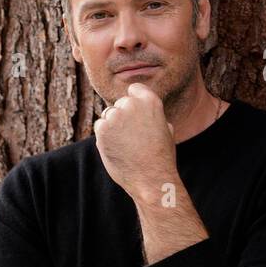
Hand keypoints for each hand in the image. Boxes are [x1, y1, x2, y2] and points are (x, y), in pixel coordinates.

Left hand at [94, 83, 177, 203]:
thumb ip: (153, 115)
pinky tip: (116, 148)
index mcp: (150, 101)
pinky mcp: (102, 129)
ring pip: (108, 115)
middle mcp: (131, 104)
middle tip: (131, 136)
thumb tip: (146, 111)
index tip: (134, 113)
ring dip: (112, 126)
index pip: (134, 89)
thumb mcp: (166, 129)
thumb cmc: (161, 156)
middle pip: (119, 103)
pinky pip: (99, 126)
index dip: (133, 100)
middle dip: (122, 116)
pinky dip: (104, 136)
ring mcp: (115, 116)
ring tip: (126, 144)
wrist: (151, 177)